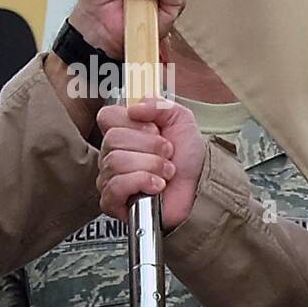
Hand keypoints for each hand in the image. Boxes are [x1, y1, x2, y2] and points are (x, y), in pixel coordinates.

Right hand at [97, 98, 205, 228]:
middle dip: (150, 146)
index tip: (154, 130)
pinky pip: (115, 186)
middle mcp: (112, 154)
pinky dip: (142, 182)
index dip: (133, 122)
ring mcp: (109, 178)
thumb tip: (134, 108)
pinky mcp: (113, 202)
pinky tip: (157, 185)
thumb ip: (158, 104)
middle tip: (166, 153)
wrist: (200, 185)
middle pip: (113, 138)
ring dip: (151, 165)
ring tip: (166, 171)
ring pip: (116, 161)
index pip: (107, 116)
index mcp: (123, 132)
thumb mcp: (180, 119)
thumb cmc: (187, 157)